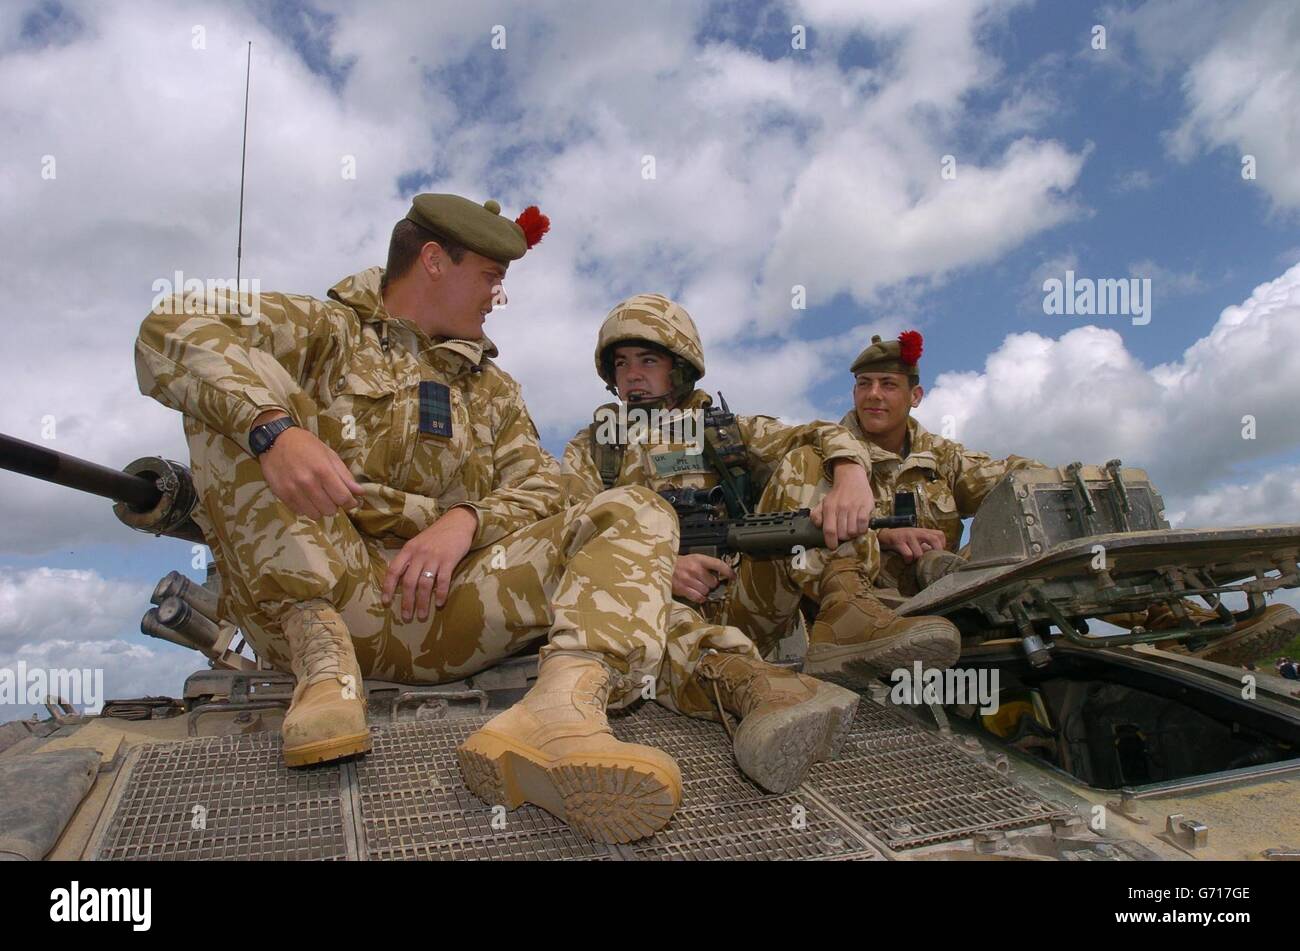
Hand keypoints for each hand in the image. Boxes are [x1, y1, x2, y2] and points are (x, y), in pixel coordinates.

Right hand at [255, 414, 364, 518]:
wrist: (274, 440)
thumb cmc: (305, 444)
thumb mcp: (329, 454)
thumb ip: (344, 475)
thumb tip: (359, 492)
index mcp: (323, 471)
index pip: (343, 498)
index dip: (350, 502)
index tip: (350, 501)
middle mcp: (308, 483)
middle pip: (330, 510)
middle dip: (335, 505)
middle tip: (331, 495)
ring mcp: (294, 491)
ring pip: (315, 515)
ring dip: (320, 509)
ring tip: (318, 497)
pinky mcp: (282, 495)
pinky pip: (300, 512)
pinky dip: (306, 508)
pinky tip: (305, 496)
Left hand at [382, 506, 478, 621]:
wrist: (457, 522)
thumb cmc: (436, 535)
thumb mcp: (418, 543)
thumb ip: (409, 558)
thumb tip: (399, 579)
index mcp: (408, 550)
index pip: (393, 570)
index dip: (388, 587)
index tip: (385, 602)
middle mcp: (419, 554)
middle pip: (409, 581)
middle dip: (407, 602)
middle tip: (406, 617)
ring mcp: (434, 557)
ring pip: (425, 584)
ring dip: (423, 602)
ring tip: (422, 615)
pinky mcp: (449, 560)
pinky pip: (443, 580)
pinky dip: (441, 593)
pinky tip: (439, 603)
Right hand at [672, 553, 734, 603]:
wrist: (661, 567)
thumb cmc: (679, 564)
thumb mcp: (693, 559)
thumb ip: (706, 565)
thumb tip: (721, 574)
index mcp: (699, 559)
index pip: (718, 564)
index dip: (728, 571)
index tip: (733, 577)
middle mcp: (694, 569)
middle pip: (713, 582)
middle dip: (711, 584)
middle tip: (705, 582)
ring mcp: (688, 579)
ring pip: (706, 591)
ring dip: (704, 591)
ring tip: (697, 587)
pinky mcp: (682, 589)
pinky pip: (698, 598)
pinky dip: (699, 598)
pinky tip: (695, 593)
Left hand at [810, 460, 874, 549]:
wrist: (851, 478)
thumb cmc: (837, 495)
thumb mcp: (823, 503)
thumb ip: (817, 515)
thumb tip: (818, 526)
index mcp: (829, 507)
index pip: (829, 530)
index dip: (831, 542)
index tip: (833, 546)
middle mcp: (841, 507)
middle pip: (842, 534)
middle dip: (843, 537)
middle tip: (844, 533)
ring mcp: (854, 507)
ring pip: (853, 532)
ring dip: (853, 534)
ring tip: (852, 529)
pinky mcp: (865, 507)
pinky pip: (863, 525)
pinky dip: (862, 530)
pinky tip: (860, 526)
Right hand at [877, 526, 947, 562]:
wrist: (884, 535)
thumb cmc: (902, 539)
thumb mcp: (915, 538)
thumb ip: (925, 544)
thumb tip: (936, 556)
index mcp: (922, 531)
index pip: (940, 535)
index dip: (942, 545)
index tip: (938, 554)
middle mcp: (917, 532)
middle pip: (934, 539)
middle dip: (936, 551)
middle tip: (932, 561)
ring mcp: (908, 536)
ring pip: (920, 552)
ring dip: (918, 560)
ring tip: (914, 561)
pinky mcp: (898, 541)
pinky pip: (908, 554)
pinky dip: (908, 560)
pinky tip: (906, 561)